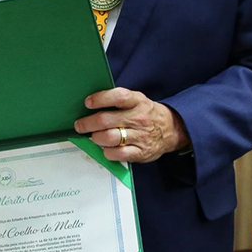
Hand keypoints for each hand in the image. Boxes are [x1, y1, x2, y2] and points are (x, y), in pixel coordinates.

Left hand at [74, 88, 188, 162]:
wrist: (171, 129)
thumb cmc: (146, 113)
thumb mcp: (136, 100)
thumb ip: (118, 100)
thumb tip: (91, 103)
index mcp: (137, 101)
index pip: (118, 97)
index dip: (100, 99)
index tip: (88, 103)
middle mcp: (139, 118)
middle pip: (107, 120)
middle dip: (88, 123)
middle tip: (80, 125)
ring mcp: (140, 136)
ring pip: (110, 138)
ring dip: (96, 138)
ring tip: (94, 136)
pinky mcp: (141, 152)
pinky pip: (118, 154)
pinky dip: (107, 152)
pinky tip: (106, 148)